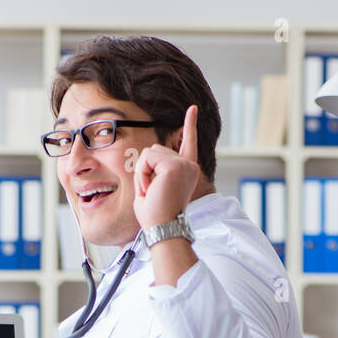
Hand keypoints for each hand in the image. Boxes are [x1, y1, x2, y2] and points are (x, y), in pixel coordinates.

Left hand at [132, 104, 199, 229]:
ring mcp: (184, 165)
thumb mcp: (153, 188)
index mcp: (186, 171)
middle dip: (145, 170)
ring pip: (150, 153)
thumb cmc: (156, 216)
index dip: (190, 125)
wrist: (163, 228)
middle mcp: (189, 166)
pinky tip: (151, 188)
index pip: (188, 143)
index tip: (193, 108)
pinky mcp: (175, 166)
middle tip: (151, 193)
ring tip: (151, 192)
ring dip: (143, 173)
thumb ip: (153, 171)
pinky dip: (143, 174)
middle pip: (155, 150)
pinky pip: (148, 158)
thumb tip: (148, 156)